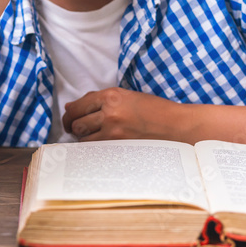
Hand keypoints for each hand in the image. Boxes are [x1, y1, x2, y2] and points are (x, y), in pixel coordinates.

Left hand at [63, 88, 178, 140]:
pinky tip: (101, 146)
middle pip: (76, 123)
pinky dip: (93, 148)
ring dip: (83, 138)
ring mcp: (114, 132)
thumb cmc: (154, 110)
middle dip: (73, 126)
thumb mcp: (127, 97)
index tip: (70, 117)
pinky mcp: (119, 147)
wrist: (175, 126)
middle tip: (76, 129)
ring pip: (83, 139)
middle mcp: (110, 113)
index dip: (70, 113)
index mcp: (112, 96)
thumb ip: (99, 100)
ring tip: (93, 137)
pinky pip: (95, 150)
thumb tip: (71, 106)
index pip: (79, 105)